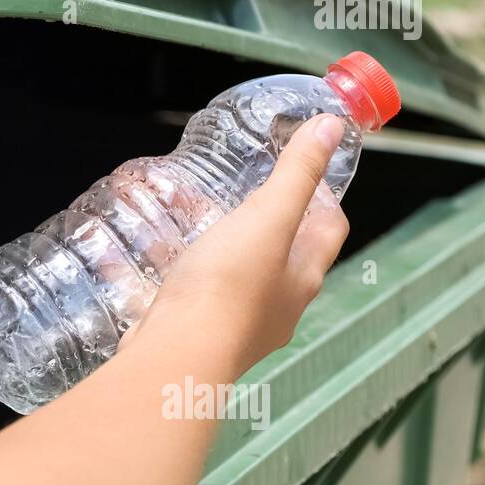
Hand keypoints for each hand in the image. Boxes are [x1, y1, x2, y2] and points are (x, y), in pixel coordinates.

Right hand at [135, 113, 349, 374]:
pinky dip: (179, 270)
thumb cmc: (228, 289)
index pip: (329, 230)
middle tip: (241, 187)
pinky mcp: (196, 332)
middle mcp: (277, 307)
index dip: (323, 197)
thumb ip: (296, 174)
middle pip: (283, 254)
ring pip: (235, 274)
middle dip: (266, 220)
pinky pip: (192, 292)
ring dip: (220, 245)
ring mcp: (236, 324)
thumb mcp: (268, 218)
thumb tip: (332, 128)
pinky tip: (153, 254)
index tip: (305, 171)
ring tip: (193, 214)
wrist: (176, 356)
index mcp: (302, 279)